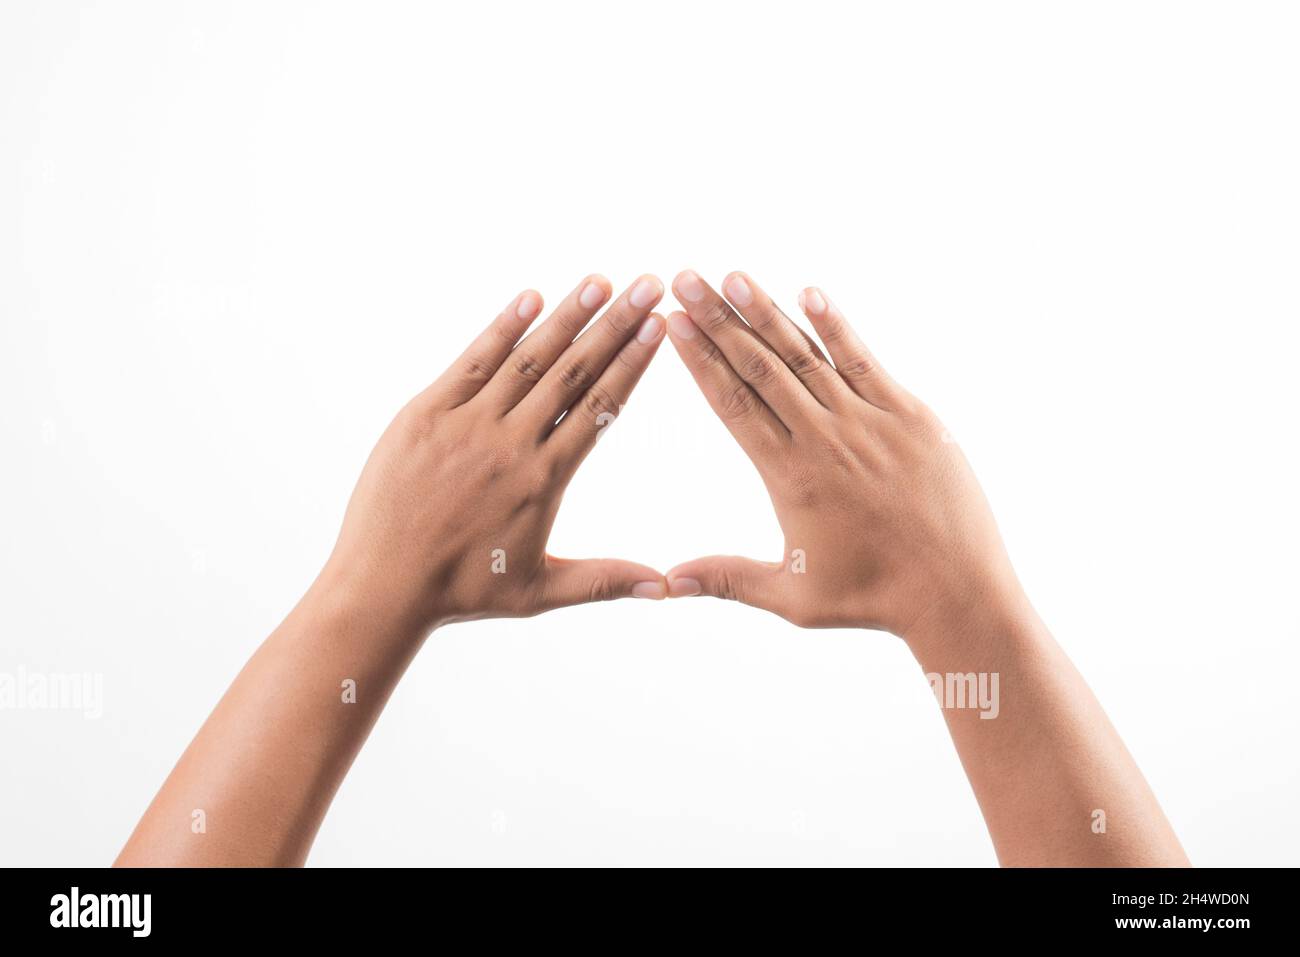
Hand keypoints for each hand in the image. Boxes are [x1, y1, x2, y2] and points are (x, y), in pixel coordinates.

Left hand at [322, 273, 668, 634]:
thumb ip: (605, 581)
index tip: (659, 327)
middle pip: (573, 372)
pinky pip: (471, 362)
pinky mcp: (425, 414)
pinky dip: (502, 328)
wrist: (382, 586)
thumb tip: (666, 588)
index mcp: (543, 480)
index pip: (600, 408)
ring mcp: (467, 424)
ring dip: (566, 317)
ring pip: (527, 359)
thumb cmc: (463, 593)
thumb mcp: (540, 592)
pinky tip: (530, 297)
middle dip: (614, 325)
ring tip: (600, 282)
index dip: (632, 363)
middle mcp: (510, 444)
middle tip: (647, 285)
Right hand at [663, 270, 1022, 638]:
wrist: (956, 592)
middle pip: (759, 367)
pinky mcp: (910, 416)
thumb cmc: (871, 599)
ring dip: (767, 313)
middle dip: (718, 320)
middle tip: (685, 279)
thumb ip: (727, 579)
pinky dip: (837, 327)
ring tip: (733, 277)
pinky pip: (865, 361)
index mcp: (790, 476)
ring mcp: (869, 422)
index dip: (699, 359)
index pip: (732, 402)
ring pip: (806, 356)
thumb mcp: (791, 596)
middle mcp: (824, 440)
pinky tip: (810, 293)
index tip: (672, 323)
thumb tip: (665, 582)